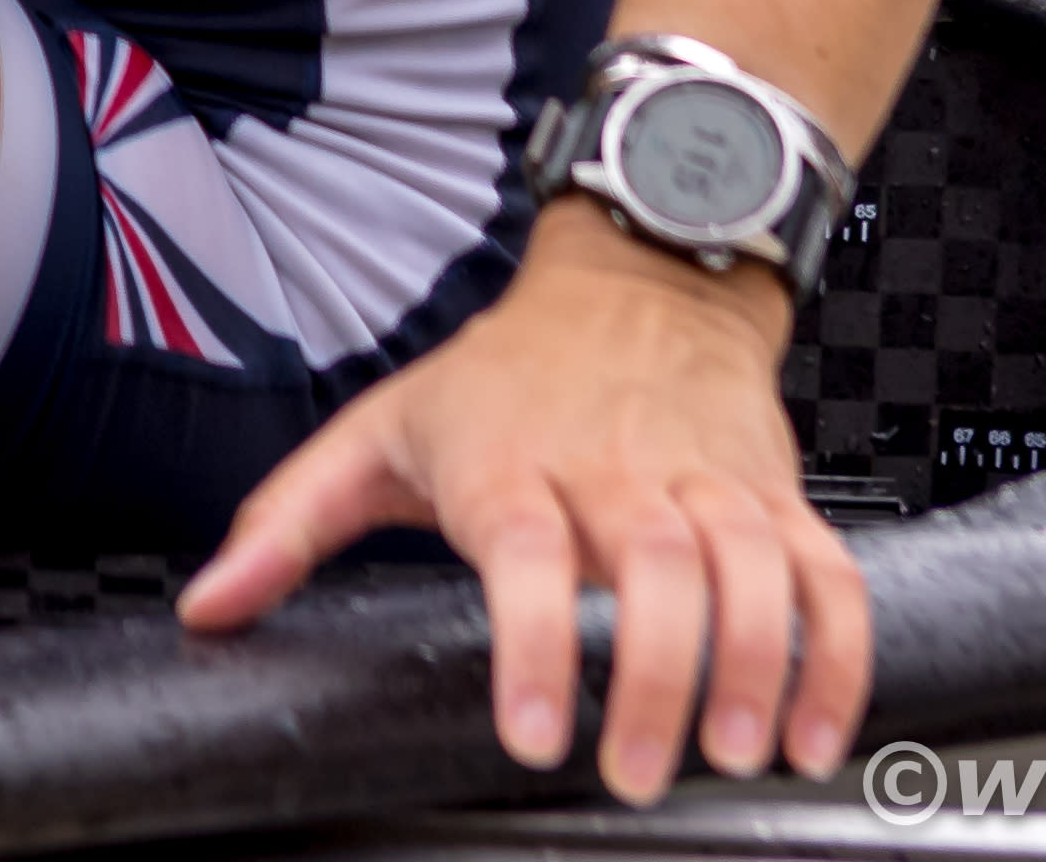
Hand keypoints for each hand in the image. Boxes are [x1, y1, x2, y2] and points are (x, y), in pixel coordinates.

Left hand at [178, 209, 865, 807]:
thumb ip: (290, 521)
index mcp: (509, 460)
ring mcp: (705, 480)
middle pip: (653, 568)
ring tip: (736, 755)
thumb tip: (209, 604)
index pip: (526, 551)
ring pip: (751, 569)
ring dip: (757, 667)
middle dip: (656, 678)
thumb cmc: (503, 371)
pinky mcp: (774, 493)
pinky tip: (819, 728)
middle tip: (636, 769)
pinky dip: (836, 652)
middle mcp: (614, 468)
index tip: (537, 732)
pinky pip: (825, 573)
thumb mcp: (379, 425)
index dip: (536, 642)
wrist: (638, 277)